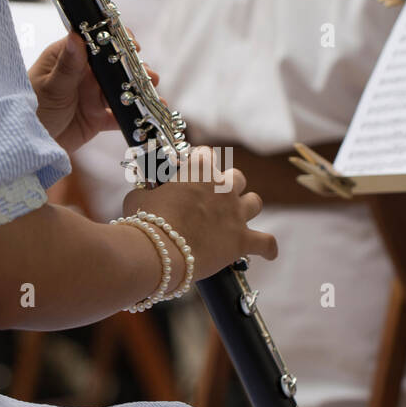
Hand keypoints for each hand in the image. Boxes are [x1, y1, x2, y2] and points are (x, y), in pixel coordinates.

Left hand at [28, 31, 157, 153]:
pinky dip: (134, 117)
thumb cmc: (29, 110)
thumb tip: (77, 36)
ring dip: (139, 92)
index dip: (117, 41)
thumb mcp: (50, 87)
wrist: (25, 145)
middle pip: (114, 66)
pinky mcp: (96, 118)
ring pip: (121, 90)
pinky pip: (119, 116)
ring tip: (153, 97)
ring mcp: (91, 95)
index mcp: (68, 57)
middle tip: (149, 76)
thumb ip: (67, 66)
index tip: (134, 45)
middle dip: (135, 69)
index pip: (96, 42)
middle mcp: (82, 74)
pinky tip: (149, 119)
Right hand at [122, 147, 276, 281]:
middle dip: (228, 185)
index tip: (190, 172)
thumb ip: (146, 190)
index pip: (205, 154)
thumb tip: (144, 192)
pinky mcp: (242, 241)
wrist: (159, 252)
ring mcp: (235, 214)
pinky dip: (267, 248)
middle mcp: (222, 188)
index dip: (198, 163)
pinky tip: (268, 252)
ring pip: (255, 202)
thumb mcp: (138, 198)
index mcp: (198, 171)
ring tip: (236, 217)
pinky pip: (266, 242)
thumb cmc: (145, 223)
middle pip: (237, 177)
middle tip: (213, 199)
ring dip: (247, 207)